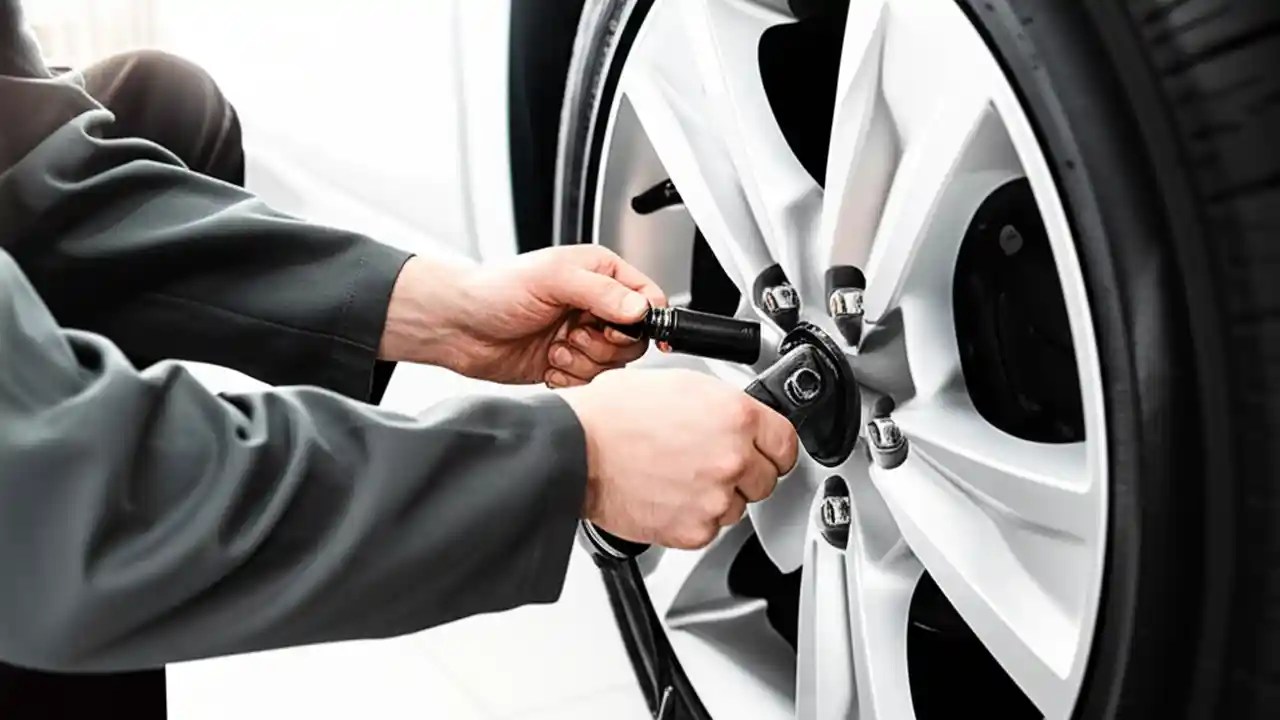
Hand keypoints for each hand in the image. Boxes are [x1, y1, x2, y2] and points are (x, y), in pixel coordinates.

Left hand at [379, 247, 665, 384]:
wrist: (457, 326)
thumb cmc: (494, 290)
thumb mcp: (552, 278)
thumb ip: (601, 292)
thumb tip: (640, 308)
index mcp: (600, 275)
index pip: (647, 298)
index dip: (642, 319)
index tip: (616, 329)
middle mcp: (595, 306)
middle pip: (634, 339)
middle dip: (605, 346)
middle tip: (574, 335)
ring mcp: (581, 337)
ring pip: (614, 365)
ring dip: (584, 363)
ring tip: (555, 348)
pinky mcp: (567, 364)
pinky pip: (590, 383)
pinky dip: (571, 379)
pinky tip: (548, 365)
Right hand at [560, 369, 799, 549]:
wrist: (576, 449)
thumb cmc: (614, 414)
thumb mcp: (681, 385)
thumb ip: (722, 406)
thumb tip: (739, 419)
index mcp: (736, 416)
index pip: (786, 443)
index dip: (772, 448)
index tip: (765, 452)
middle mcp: (732, 458)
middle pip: (767, 479)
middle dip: (744, 473)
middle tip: (709, 463)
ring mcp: (715, 498)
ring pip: (738, 507)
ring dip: (717, 497)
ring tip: (679, 477)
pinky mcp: (693, 530)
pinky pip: (709, 529)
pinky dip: (692, 519)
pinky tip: (668, 496)